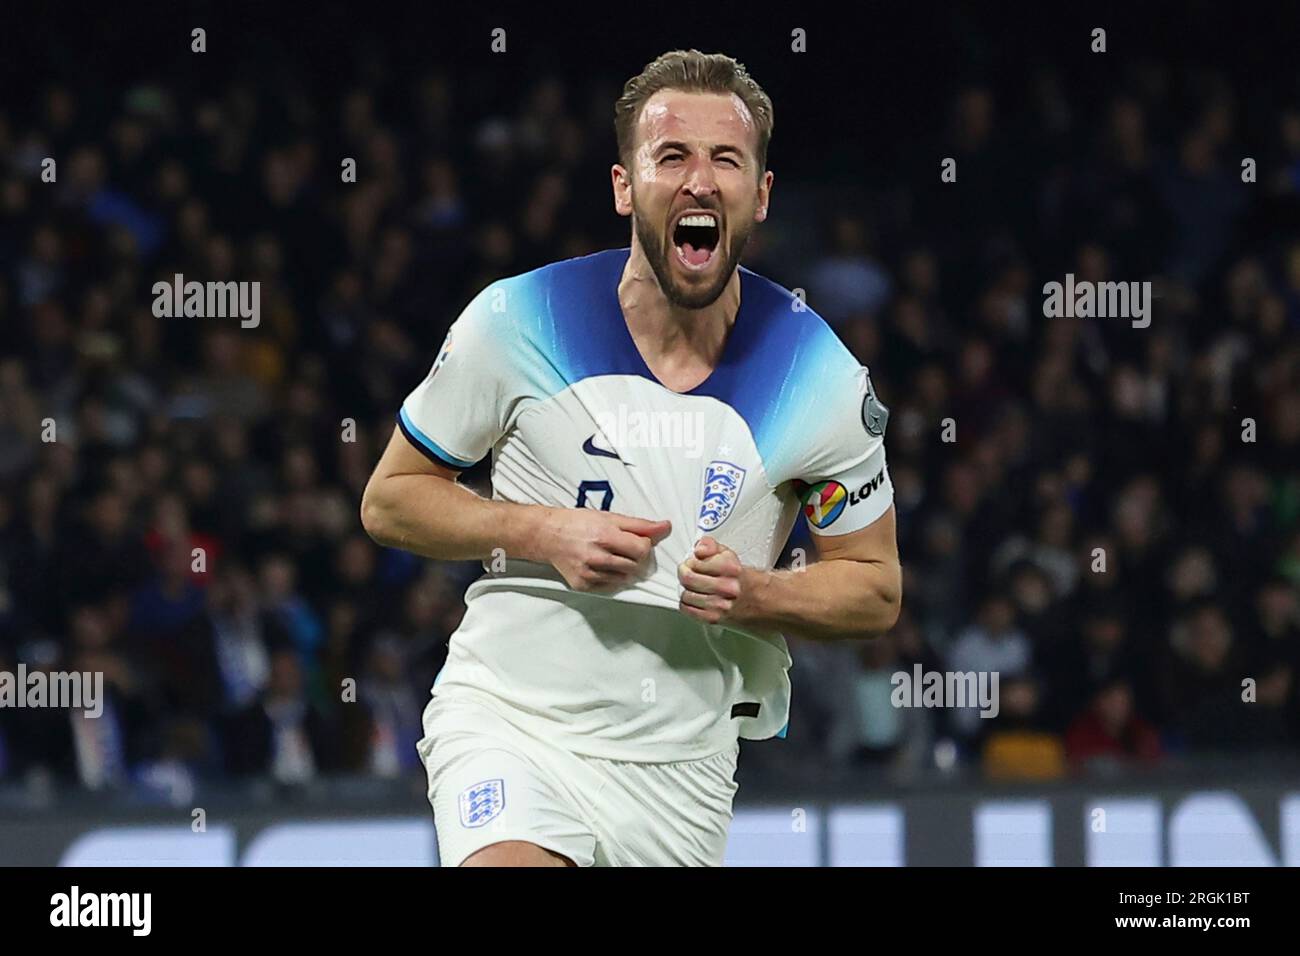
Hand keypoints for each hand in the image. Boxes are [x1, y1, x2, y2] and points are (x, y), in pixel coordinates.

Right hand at [539, 508, 671, 591]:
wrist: (547, 535)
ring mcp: (588, 574)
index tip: (636, 540)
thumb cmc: (578, 523)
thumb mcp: (609, 517)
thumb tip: (666, 527)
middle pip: (635, 566)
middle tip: (623, 548)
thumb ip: (640, 525)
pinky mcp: (582, 585)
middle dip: (635, 558)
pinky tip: (600, 566)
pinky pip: (609, 587)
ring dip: (624, 569)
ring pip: (624, 578)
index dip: (644, 545)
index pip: (642, 549)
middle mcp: (596, 557)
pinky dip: (611, 578)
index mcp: (604, 536)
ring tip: (611, 556)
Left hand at [678, 536, 743, 623]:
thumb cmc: (746, 580)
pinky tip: (696, 598)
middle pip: (688, 578)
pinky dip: (687, 603)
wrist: (765, 603)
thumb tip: (699, 548)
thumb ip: (711, 547)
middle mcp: (727, 588)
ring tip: (695, 586)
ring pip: (686, 595)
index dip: (691, 561)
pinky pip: (688, 609)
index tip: (693, 561)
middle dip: (685, 573)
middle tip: (688, 571)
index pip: (695, 562)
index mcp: (731, 569)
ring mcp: (721, 605)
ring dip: (687, 589)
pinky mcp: (715, 618)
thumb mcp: (731, 556)